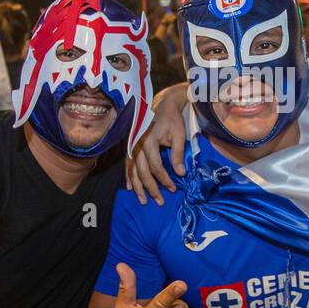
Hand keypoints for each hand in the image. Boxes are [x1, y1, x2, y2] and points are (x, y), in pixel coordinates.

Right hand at [126, 83, 189, 205]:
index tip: (172, 189)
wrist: (162, 105)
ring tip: (143, 200)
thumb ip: (178, 154)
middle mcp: (137, 144)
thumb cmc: (172, 120)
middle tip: (159, 202)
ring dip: (138, 187)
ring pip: (133, 170)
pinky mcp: (131, 146)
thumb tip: (181, 173)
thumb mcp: (179, 135)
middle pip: (142, 172)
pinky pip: (128, 164)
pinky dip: (129, 177)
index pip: (156, 166)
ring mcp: (132, 146)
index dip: (164, 180)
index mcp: (149, 141)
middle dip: (151, 188)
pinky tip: (131, 188)